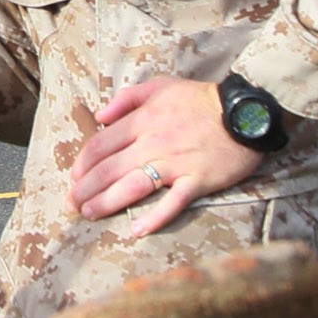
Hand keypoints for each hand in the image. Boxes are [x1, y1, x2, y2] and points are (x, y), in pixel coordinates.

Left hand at [66, 75, 261, 237]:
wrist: (246, 111)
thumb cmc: (201, 99)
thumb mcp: (161, 85)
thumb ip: (127, 99)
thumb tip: (99, 115)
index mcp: (142, 120)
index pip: (101, 145)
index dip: (82, 164)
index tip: (74, 178)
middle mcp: (153, 143)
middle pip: (110, 169)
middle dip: (85, 188)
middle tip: (71, 205)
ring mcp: (175, 163)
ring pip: (133, 186)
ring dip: (107, 202)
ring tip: (89, 214)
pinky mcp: (197, 180)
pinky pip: (173, 202)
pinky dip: (155, 218)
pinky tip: (136, 231)